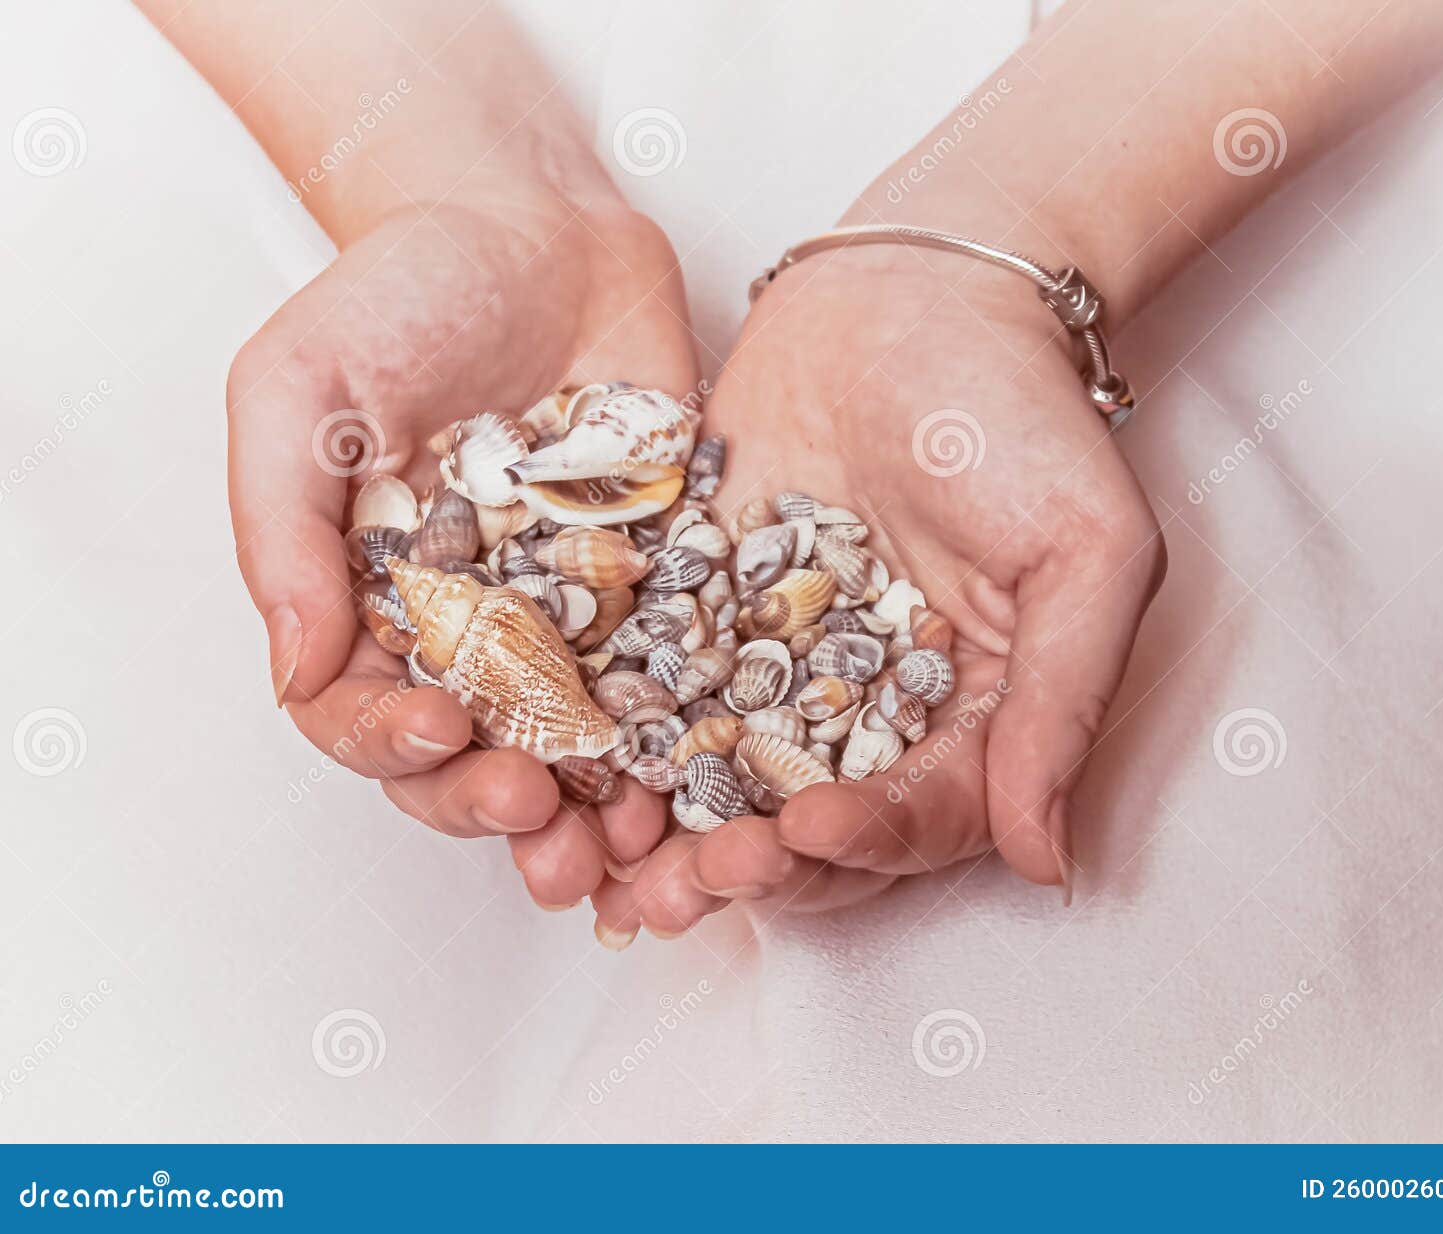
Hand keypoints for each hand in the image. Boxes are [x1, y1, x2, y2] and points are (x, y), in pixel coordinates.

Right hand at [228, 197, 696, 906]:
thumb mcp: (297, 390)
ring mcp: (567, 619)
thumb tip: (295, 671)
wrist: (536, 227)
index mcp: (367, 604)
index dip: (392, 747)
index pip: (362, 715)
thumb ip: (281, 529)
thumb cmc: (398, 294)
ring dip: (595, 810)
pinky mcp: (660, 592)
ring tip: (626, 844)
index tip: (441, 734)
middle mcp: (467, 632)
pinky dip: (683, 738)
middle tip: (537, 814)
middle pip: (471, 757)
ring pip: (575, 749)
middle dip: (498, 802)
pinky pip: (671, 682)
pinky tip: (701, 774)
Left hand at [587, 246, 1164, 943]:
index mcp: (968, 715)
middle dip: (751, 865)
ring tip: (613, 858)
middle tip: (693, 879)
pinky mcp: (695, 611)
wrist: (910, 291)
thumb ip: (1062, 700)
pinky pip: (650, 691)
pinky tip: (566, 769)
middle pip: (807, 826)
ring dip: (667, 835)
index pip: (917, 817)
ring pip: (718, 780)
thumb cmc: (1019, 413)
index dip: (864, 842)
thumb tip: (1046, 860)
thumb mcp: (1085, 552)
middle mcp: (868, 709)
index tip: (809, 832)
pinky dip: (613, 741)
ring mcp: (774, 664)